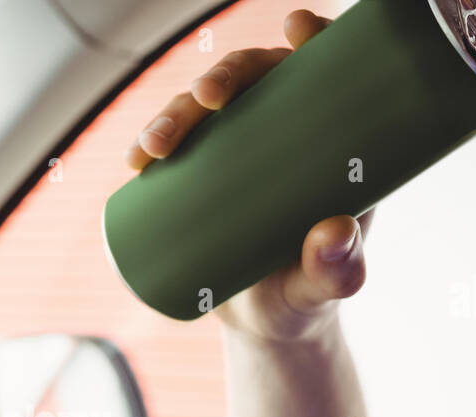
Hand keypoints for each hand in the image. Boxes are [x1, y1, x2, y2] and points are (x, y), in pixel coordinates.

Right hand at [127, 10, 370, 343]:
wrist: (264, 327)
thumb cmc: (306, 298)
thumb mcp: (325, 287)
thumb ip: (338, 269)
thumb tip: (332, 233)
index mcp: (328, 144)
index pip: (326, 76)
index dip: (313, 41)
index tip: (297, 29)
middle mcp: (283, 136)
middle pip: (256, 80)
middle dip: (224, 74)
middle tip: (204, 98)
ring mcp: (237, 155)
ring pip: (206, 112)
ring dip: (175, 112)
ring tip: (154, 148)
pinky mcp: (201, 177)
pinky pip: (176, 147)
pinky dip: (151, 143)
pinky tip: (137, 158)